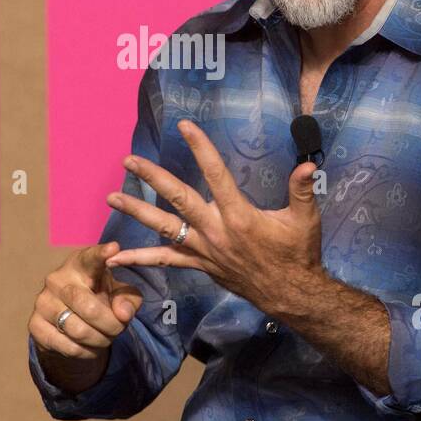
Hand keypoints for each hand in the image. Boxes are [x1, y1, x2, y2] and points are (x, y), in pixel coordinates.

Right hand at [29, 242, 143, 378]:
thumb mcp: (119, 295)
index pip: (90, 258)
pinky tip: (88, 345)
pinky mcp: (35, 325)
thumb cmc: (99, 298)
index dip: (101, 254)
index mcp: (80, 264)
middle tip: (119, 329)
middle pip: (89, 308)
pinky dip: (85, 352)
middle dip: (111, 325)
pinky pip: (67, 346)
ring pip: (78, 330)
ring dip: (100, 340)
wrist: (68, 322)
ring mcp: (43, 302)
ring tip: (105, 337)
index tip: (114, 249)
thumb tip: (123, 313)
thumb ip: (129, 300)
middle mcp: (57, 279)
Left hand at [104, 118, 323, 314]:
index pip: (216, 174)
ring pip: (164, 228)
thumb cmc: (298, 253)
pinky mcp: (199, 264)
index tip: (185, 126)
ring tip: (111, 198)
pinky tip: (115, 258)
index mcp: (239, 215)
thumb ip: (303, 190)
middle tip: (129, 160)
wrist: (290, 294)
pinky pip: (166, 260)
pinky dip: (140, 258)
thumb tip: (308, 165)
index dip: (200, 148)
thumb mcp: (305, 219)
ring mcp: (204, 250)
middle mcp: (215, 231)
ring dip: (137, 212)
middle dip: (153, 178)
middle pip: (178, 199)